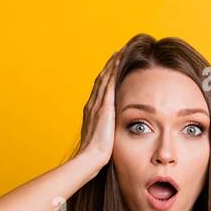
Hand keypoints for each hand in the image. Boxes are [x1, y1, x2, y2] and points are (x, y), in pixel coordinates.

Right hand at [76, 49, 120, 172]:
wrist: (90, 159)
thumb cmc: (95, 156)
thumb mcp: (101, 142)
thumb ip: (106, 134)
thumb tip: (111, 136)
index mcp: (91, 113)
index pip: (99, 91)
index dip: (105, 78)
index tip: (112, 68)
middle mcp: (92, 105)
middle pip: (101, 80)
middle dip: (109, 66)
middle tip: (117, 53)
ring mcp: (96, 104)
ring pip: (104, 77)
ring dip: (112, 63)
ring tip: (120, 51)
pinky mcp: (104, 106)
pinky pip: (109, 81)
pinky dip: (113, 68)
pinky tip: (119, 59)